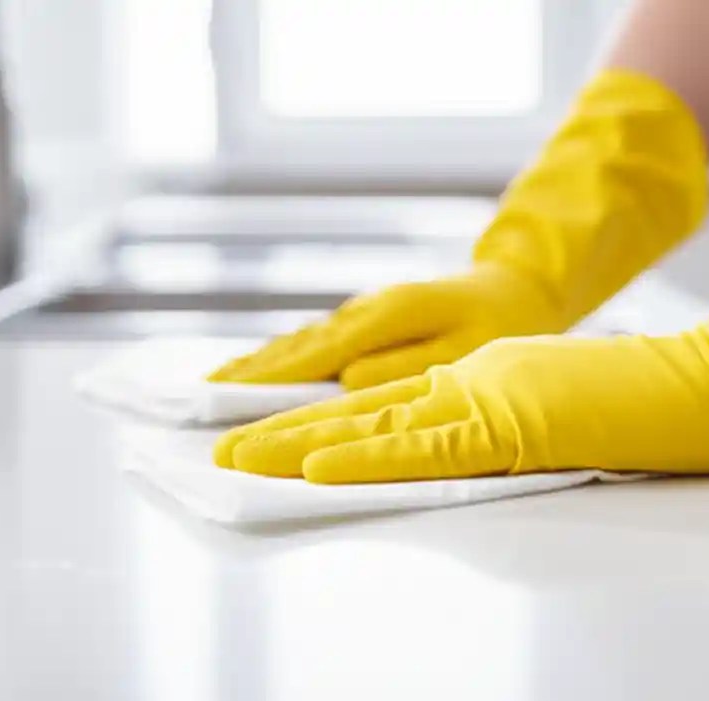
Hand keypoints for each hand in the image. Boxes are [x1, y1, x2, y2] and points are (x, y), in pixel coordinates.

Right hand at [207, 263, 570, 389]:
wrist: (513, 286)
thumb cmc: (495, 323)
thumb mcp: (463, 347)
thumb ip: (404, 364)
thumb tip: (345, 380)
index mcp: (383, 316)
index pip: (311, 354)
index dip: (265, 380)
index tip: (219, 400)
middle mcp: (360, 312)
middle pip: (291, 348)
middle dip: (244, 377)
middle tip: (195, 405)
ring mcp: (357, 315)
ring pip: (294, 343)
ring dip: (252, 367)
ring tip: (208, 391)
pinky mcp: (361, 323)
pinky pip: (308, 344)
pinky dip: (276, 359)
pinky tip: (252, 374)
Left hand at [214, 334, 708, 482]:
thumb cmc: (652, 406)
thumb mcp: (561, 412)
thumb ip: (506, 429)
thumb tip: (467, 450)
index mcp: (486, 379)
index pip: (392, 405)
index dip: (328, 423)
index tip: (276, 440)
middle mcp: (475, 378)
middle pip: (365, 407)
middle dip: (288, 431)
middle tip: (225, 449)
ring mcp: (492, 394)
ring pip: (377, 420)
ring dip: (300, 443)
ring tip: (238, 459)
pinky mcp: (516, 421)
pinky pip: (428, 444)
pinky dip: (367, 455)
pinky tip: (317, 468)